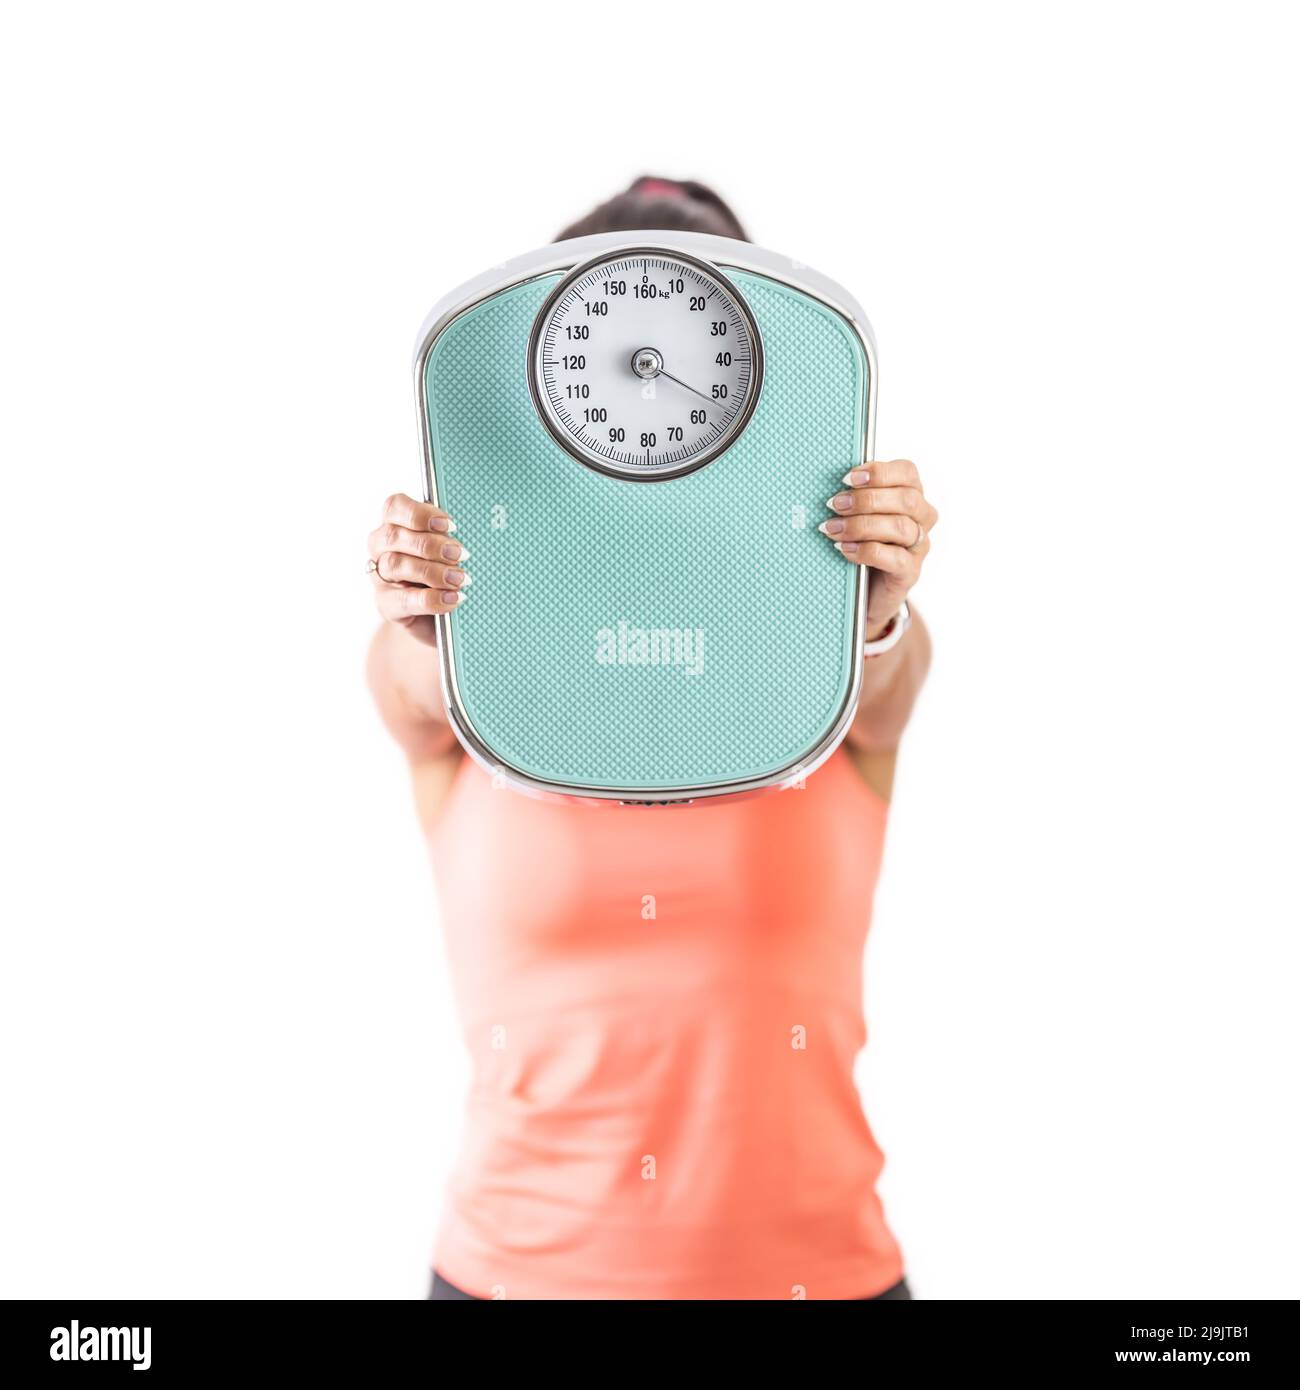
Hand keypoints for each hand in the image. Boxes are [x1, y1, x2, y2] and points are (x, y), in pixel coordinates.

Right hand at [368, 493, 470, 648]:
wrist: (435, 618)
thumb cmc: (443, 573)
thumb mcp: (447, 552)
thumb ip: (450, 539)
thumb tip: (471, 536)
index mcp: (395, 523)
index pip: (395, 506)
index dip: (419, 513)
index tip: (449, 524)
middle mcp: (381, 547)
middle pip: (393, 536)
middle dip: (430, 544)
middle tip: (460, 554)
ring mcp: (380, 576)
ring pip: (395, 564)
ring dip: (432, 571)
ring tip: (460, 579)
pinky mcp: (386, 604)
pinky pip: (403, 600)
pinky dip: (431, 599)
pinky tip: (452, 599)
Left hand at [819, 459, 937, 637]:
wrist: (864, 594)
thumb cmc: (859, 545)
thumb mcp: (857, 517)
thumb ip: (852, 499)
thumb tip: (828, 487)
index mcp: (910, 495)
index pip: (907, 472)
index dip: (879, 471)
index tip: (847, 478)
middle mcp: (920, 518)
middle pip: (906, 499)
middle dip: (867, 499)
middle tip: (834, 504)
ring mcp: (918, 547)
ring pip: (901, 527)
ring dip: (862, 525)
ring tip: (832, 529)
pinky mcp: (910, 573)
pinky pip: (895, 558)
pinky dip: (866, 551)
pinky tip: (845, 549)